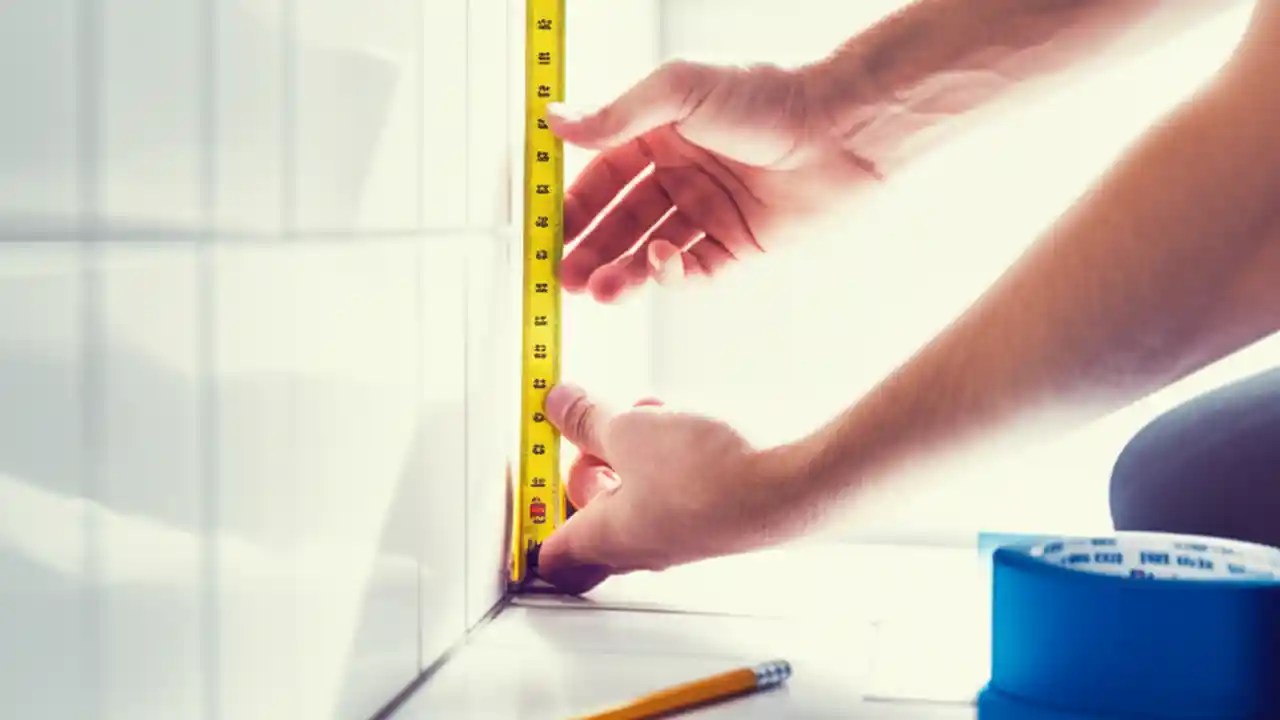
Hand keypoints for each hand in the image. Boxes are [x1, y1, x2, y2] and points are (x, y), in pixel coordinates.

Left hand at [535, 383, 812, 594]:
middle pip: (588, 515)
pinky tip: (677, 421)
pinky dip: (660, 456)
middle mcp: (638, 546)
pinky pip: (666, 488)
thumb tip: (559, 406)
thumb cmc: (707, 477)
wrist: (785, 490)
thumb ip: (589, 418)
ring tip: (642, 411)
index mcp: (604, 537)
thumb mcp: (631, 430)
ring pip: (630, 495)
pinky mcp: (707, 518)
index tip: (529, 472)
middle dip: (584, 465)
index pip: (549, 553)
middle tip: (585, 429)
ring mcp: (675, 535)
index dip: (533, 519)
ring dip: (627, 451)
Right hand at [549, 59, 877, 301]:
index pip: (603, 176)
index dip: (573, 205)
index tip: (545, 231)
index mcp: (662, 134)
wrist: (844, 129)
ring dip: (622, 271)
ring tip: (598, 291)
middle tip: (563, 276)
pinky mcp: (743, 247)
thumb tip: (555, 121)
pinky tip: (659, 267)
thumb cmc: (769, 94)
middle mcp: (685, 174)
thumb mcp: (679, 91)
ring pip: (652, 252)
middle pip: (623, 222)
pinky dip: (673, 275)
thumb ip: (615, 116)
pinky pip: (696, 271)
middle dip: (591, 250)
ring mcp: (713, 213)